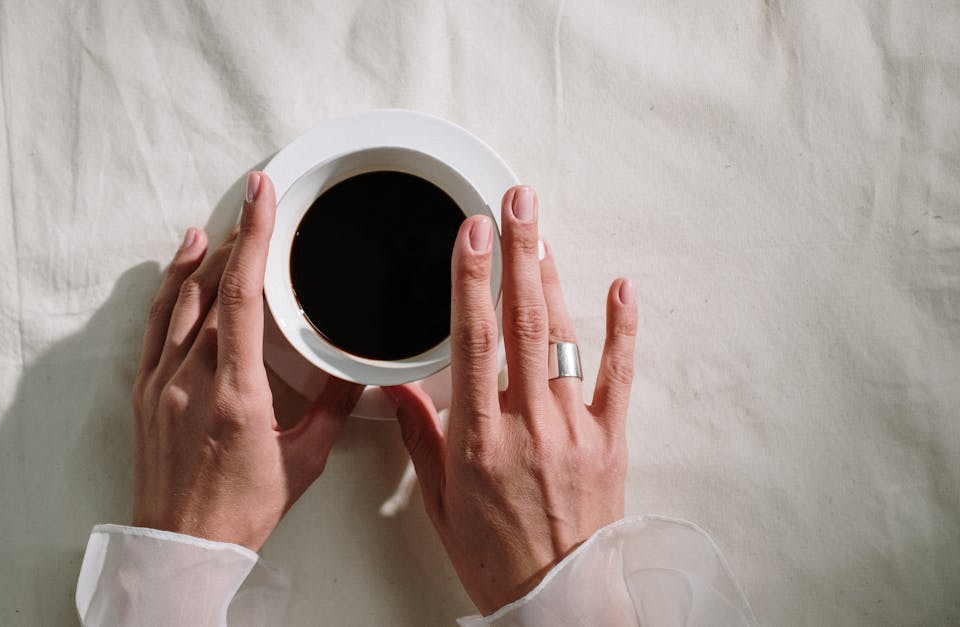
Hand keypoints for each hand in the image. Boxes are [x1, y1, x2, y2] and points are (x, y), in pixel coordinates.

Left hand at [131, 171, 362, 550]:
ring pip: (178, 303)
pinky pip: (154, 328)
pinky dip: (168, 292)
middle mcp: (191, 380)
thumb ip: (331, 408)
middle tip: (253, 206)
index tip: (260, 198)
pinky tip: (180, 274)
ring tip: (217, 228)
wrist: (182, 548)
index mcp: (236, 394)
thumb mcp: (303, 460)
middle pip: (211, 288)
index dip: (252, 237)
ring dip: (200, 260)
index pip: (242, 295)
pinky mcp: (144, 393)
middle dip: (235, 240)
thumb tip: (354, 373)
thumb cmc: (239, 512)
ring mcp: (161, 384)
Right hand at [384, 185, 638, 614]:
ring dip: (553, 279)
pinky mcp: (611, 441)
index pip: (474, 343)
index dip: (472, 281)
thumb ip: (421, 438)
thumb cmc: (497, 557)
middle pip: (524, 323)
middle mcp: (529, 427)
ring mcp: (575, 431)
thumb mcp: (439, 502)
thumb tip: (400, 389)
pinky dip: (623, 330)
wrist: (559, 601)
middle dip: (519, 254)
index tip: (470, 234)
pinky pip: (620, 376)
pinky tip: (622, 288)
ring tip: (541, 232)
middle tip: (515, 202)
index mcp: (480, 441)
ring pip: (565, 340)